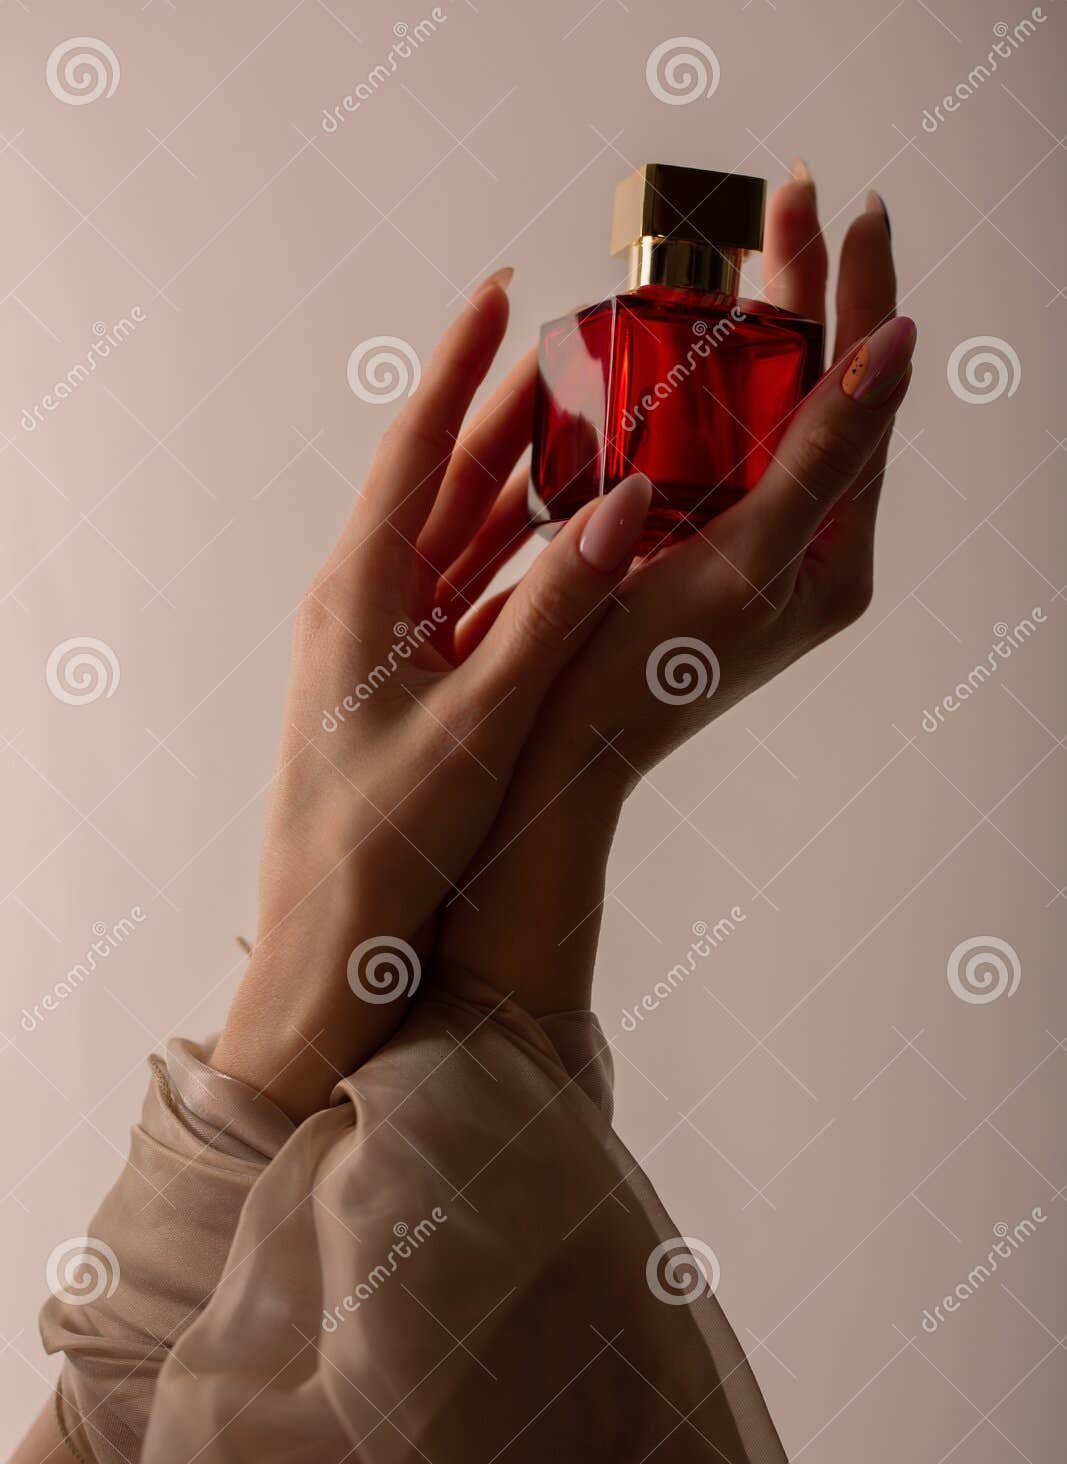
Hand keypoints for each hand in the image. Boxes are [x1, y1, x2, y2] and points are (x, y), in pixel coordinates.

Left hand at [211, 272, 652, 1117]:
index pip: (415, 445)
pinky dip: (517, 562)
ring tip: (582, 426)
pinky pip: (467, 596)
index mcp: (360, 589)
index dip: (461, 363)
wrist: (330, 938)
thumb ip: (556, 608)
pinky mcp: (404, 684)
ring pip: (458, 537)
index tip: (501, 288)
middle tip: (567, 348)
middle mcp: (364, 601)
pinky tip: (567, 546)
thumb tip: (630, 505)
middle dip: (503, 412)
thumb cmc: (386, 838)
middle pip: (440, 481)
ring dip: (517, 484)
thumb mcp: (480, 716)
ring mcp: (382, 643)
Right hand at [439, 182, 914, 1011]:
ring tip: (736, 254)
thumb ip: (825, 453)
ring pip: (764, 412)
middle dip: (805, 293)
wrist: (555, 753)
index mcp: (835, 555)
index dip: (858, 294)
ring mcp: (747, 551)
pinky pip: (713, 447)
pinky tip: (674, 345)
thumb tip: (901, 343)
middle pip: (819, 393)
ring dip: (755, 327)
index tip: (841, 207)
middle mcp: (804, 551)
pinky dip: (702, 384)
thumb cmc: (646, 674)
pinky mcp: (691, 553)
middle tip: (780, 205)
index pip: (867, 396)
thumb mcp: (754, 555)